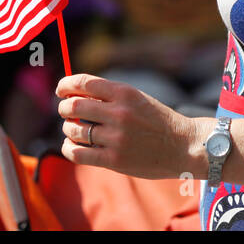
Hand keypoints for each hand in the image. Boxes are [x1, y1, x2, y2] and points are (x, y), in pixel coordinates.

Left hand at [57, 74, 204, 178]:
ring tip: (73, 130)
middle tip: (66, 111)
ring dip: (68, 129)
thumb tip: (74, 94)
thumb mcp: (138, 99)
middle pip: (74, 105)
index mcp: (125, 93)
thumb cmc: (157, 121)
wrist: (183, 146)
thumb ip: (110, 96)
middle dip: (64, 108)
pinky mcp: (114, 160)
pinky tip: (72, 146)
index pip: (84, 83)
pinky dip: (69, 148)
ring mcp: (117, 138)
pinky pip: (78, 153)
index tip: (60, 90)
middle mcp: (120, 113)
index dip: (66, 85)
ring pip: (74, 129)